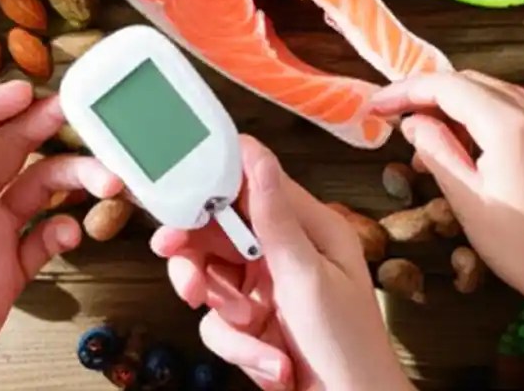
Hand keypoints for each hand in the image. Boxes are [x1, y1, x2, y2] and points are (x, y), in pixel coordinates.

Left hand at [0, 81, 122, 390]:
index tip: (31, 90)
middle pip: (14, 152)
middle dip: (49, 130)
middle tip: (85, 119)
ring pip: (42, 191)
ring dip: (74, 180)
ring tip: (106, 182)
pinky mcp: (11, 271)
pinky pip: (47, 238)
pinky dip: (65, 231)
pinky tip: (73, 235)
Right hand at [151, 136, 412, 390]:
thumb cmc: (349, 347)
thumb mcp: (310, 278)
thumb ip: (277, 220)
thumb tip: (258, 157)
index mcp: (309, 227)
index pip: (253, 182)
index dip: (214, 178)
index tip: (178, 182)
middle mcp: (284, 252)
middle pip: (217, 230)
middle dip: (195, 252)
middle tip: (173, 255)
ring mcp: (265, 289)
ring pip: (209, 278)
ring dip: (223, 312)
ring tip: (248, 329)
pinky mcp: (251, 324)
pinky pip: (217, 323)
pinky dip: (239, 348)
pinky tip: (275, 365)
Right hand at [372, 72, 523, 390]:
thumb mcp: (468, 202)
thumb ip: (436, 152)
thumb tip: (413, 122)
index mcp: (510, 123)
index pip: (446, 86)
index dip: (405, 91)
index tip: (376, 107)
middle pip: (470, 82)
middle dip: (428, 95)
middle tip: (394, 120)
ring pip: (494, 93)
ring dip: (456, 106)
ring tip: (427, 141)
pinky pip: (518, 109)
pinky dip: (485, 116)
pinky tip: (469, 146)